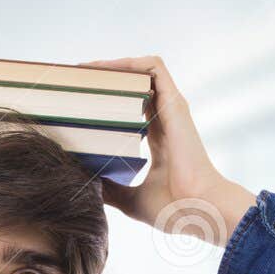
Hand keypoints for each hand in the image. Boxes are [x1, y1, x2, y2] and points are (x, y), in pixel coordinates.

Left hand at [78, 54, 254, 245]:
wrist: (199, 209)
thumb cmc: (174, 208)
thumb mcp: (130, 198)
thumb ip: (110, 188)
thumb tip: (84, 183)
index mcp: (157, 137)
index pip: (131, 107)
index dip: (108, 99)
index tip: (81, 100)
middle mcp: (165, 119)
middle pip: (134, 86)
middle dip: (106, 78)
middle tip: (75, 80)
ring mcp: (171, 109)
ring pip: (142, 72)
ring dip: (113, 66)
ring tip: (84, 70)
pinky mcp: (175, 103)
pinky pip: (154, 67)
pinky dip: (129, 64)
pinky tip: (104, 68)